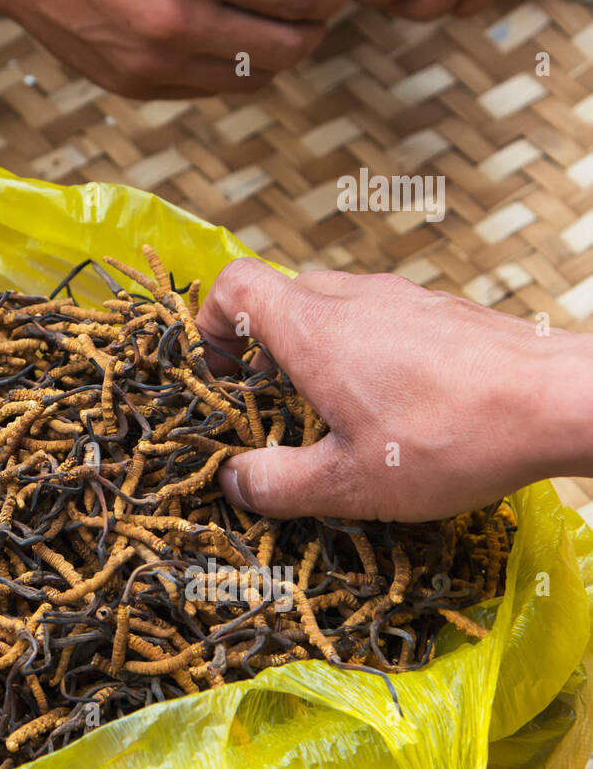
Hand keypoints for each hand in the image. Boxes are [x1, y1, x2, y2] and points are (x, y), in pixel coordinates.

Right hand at [0, 0, 349, 98]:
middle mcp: (181, 23)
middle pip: (283, 48)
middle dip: (312, 32)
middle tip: (315, 13)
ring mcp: (154, 63)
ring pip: (249, 79)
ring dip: (276, 58)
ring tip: (274, 27)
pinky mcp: (132, 86)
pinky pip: (206, 88)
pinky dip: (231, 70)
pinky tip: (225, 40)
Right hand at [196, 261, 592, 520]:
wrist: (559, 402)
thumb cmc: (448, 438)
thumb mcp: (348, 482)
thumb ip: (277, 483)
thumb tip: (232, 481)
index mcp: (312, 328)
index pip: (233, 285)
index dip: (211, 324)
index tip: (223, 377)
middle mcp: (351, 298)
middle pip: (280, 296)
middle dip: (262, 347)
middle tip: (274, 404)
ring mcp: (401, 297)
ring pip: (332, 305)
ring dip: (315, 349)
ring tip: (336, 409)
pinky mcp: (441, 310)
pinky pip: (380, 316)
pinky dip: (365, 349)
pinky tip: (397, 403)